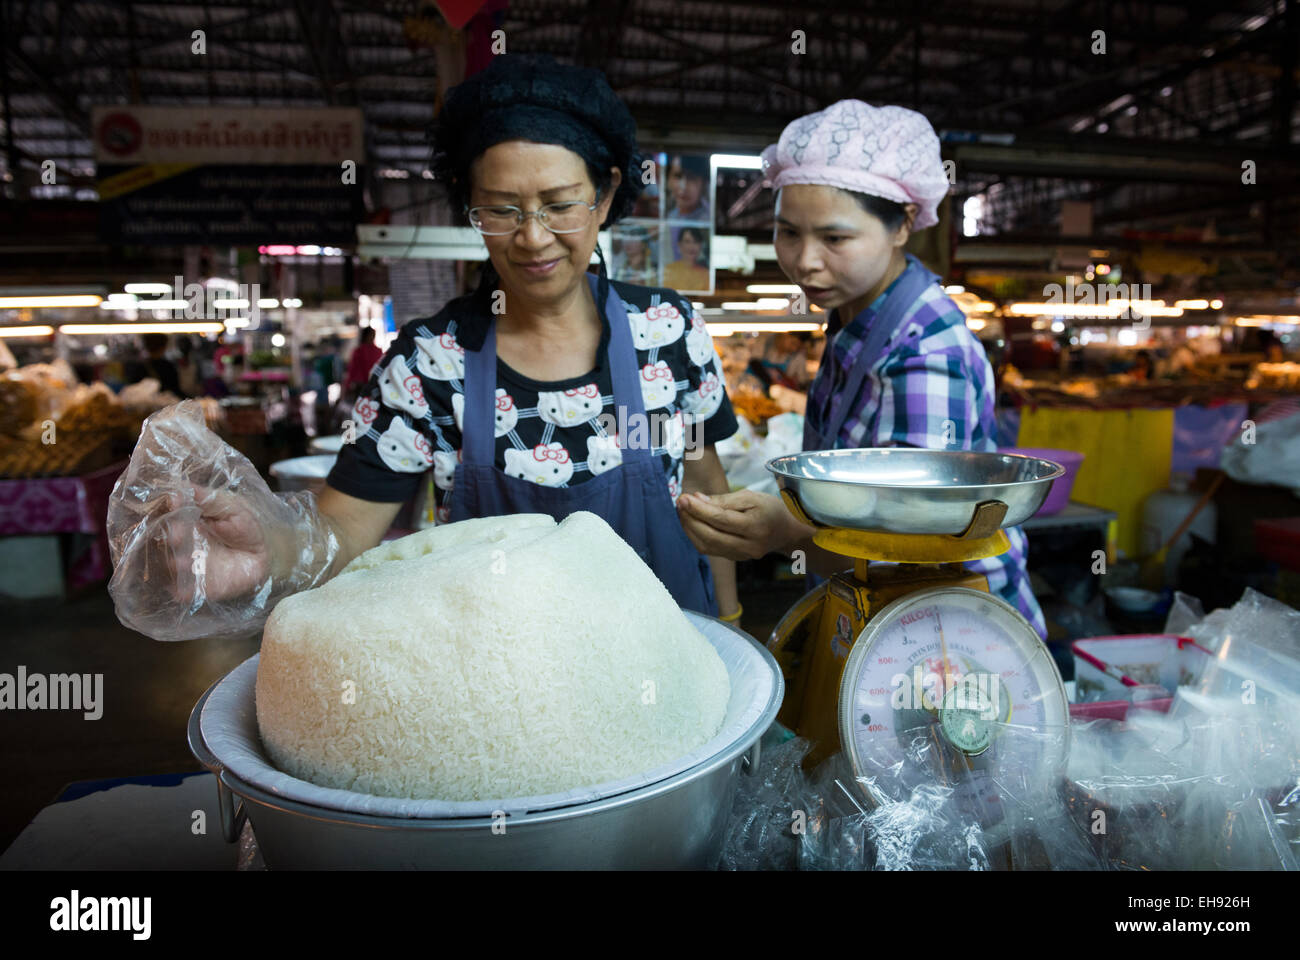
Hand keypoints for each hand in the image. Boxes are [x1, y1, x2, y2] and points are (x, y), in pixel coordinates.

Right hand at [162, 484, 273, 604]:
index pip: (168, 517)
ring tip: (185, 562)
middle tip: (179, 536)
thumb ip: (208, 499)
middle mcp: (183, 544)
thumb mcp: (231, 508)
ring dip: (176, 565)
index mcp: (187, 522)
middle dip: (172, 539)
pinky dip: (181, 591)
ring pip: (172, 567)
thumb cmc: (246, 526)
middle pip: (166, 542)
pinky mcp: (198, 587)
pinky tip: (184, 590)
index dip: (168, 512)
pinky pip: (183, 592)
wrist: (266, 554)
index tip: (175, 507)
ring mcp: (188, 566)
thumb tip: (182, 488)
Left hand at [676, 489, 809, 561]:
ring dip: (690, 529)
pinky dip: (696, 536)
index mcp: (755, 527)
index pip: (720, 519)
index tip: (684, 498)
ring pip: (707, 546)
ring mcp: (742, 556)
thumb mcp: (751, 497)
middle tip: (680, 503)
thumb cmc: (770, 509)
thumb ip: (724, 500)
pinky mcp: (735, 559)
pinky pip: (710, 550)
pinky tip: (691, 522)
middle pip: (711, 535)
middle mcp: (749, 546)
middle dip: (691, 519)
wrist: (787, 532)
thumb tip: (697, 500)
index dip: (699, 509)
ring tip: (682, 511)